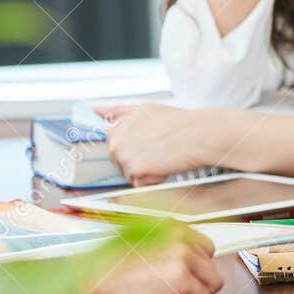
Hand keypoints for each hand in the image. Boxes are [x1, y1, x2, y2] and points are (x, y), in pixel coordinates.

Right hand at [76, 235, 225, 293]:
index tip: (186, 281)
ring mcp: (182, 256)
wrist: (86, 281)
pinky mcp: (180, 278)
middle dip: (197, 284)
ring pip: (212, 283)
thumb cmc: (105, 270)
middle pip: (211, 266)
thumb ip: (167, 252)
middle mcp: (180, 237)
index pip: (205, 247)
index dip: (196, 269)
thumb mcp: (142, 249)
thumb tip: (187, 267)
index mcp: (170, 227)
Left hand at [97, 104, 223, 185]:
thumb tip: (98, 110)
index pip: (117, 149)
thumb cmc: (177, 122)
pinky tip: (164, 167)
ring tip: (163, 158)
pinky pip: (140, 184)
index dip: (135, 150)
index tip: (149, 146)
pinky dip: (154, 180)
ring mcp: (124, 156)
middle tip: (159, 152)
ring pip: (131, 175)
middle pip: (122, 164)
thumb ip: (118, 111)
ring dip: (147, 172)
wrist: (195, 134)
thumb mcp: (144, 109)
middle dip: (140, 162)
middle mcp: (116, 142)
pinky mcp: (135, 170)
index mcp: (116, 128)